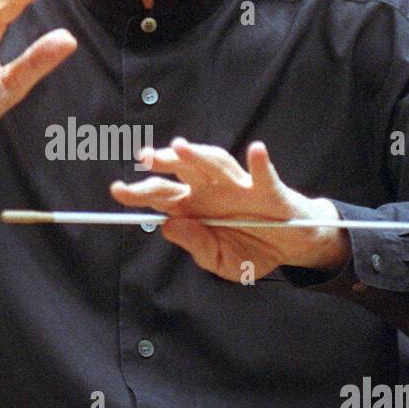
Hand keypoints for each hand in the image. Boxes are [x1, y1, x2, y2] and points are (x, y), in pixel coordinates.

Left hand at [108, 137, 350, 283]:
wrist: (291, 249)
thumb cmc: (251, 249)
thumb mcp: (219, 261)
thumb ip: (195, 246)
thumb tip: (168, 227)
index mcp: (194, 207)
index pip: (160, 195)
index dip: (137, 192)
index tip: (117, 190)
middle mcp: (211, 190)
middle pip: (182, 170)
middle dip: (163, 161)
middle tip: (145, 158)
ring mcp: (239, 186)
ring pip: (215, 163)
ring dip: (198, 154)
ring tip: (180, 146)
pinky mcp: (268, 189)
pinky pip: (263, 175)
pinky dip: (260, 164)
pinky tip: (256, 151)